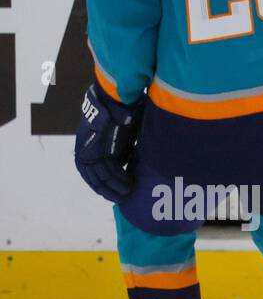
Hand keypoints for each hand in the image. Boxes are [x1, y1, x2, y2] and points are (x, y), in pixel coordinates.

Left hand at [74, 82, 140, 202]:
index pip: (97, 169)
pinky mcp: (95, 152)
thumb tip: (139, 158)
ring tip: (127, 196)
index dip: (109, 180)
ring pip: (99, 178)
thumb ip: (128, 145)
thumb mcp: (126, 132)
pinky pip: (106, 174)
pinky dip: (117, 183)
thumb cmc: (124, 109)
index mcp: (93, 144)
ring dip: (113, 189)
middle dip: (108, 189)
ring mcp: (89, 151)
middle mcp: (87, 149)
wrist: (115, 100)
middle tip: (124, 199)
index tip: (122, 189)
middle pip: (94, 177)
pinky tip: (129, 188)